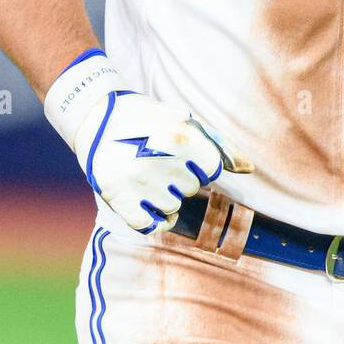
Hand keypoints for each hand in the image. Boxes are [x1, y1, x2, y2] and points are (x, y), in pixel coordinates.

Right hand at [43, 49, 251, 232]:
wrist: (96, 118)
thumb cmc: (148, 119)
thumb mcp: (184, 121)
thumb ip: (219, 146)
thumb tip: (248, 169)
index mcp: (180, 137)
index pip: (211, 170)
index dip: (199, 164)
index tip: (182, 153)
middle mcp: (161, 160)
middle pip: (191, 189)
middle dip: (180, 179)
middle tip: (157, 160)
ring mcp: (139, 182)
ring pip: (173, 208)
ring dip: (164, 197)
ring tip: (146, 175)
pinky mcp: (120, 199)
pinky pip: (150, 225)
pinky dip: (152, 218)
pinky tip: (145, 201)